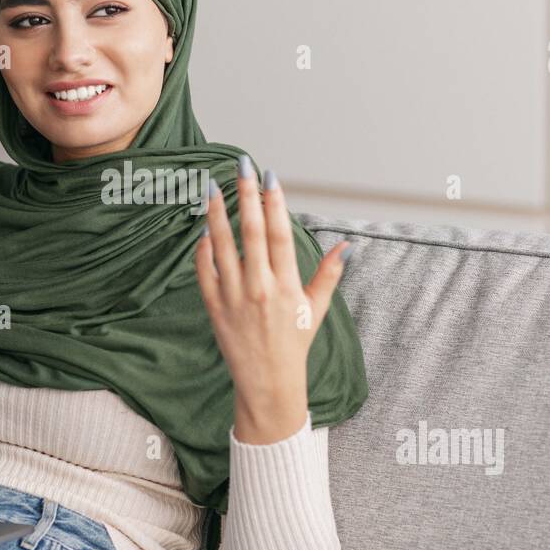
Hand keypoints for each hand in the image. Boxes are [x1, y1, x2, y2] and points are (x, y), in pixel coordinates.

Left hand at [193, 157, 350, 444]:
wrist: (268, 383)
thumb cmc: (294, 344)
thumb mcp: (316, 309)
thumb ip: (328, 275)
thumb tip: (345, 246)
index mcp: (287, 286)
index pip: (281, 235)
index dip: (276, 204)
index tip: (270, 178)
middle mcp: (260, 288)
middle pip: (253, 233)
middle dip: (246, 196)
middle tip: (241, 166)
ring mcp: (234, 297)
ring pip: (223, 247)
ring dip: (217, 214)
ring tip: (212, 187)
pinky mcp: (214, 308)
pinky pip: (205, 272)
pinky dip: (203, 250)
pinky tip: (204, 229)